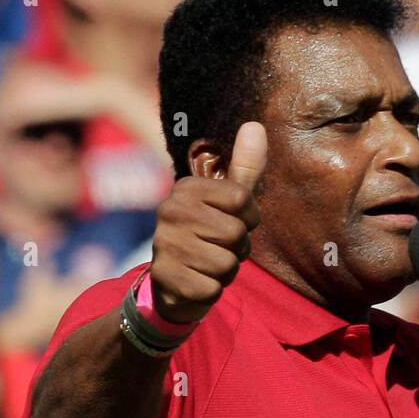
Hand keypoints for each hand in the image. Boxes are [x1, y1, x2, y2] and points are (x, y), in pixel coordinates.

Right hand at [148, 121, 266, 326]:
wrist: (174, 283)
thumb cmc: (209, 236)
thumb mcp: (229, 202)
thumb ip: (245, 168)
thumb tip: (255, 126)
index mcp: (187, 187)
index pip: (242, 200)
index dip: (249, 219)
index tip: (234, 222)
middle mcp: (170, 210)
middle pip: (236, 235)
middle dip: (237, 250)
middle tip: (219, 249)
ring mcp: (163, 243)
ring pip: (226, 265)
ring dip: (226, 272)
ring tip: (208, 266)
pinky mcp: (164, 276)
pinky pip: (212, 289)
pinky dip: (212, 291)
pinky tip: (197, 282)